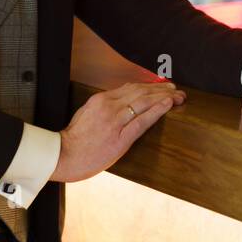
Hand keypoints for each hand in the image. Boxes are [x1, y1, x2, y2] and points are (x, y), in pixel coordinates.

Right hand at [51, 81, 184, 182]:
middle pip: (140, 92)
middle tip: (175, 89)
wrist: (64, 155)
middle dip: (161, 90)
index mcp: (100, 99)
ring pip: (144, 102)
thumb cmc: (75, 139)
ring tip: (177, 96)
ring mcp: (115, 121)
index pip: (131, 88)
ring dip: (164, 97)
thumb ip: (104, 107)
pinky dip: (157, 111)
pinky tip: (168, 105)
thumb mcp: (86, 115)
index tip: (162, 86)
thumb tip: (122, 102)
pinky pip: (142, 121)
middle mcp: (109, 106)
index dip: (149, 86)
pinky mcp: (120, 138)